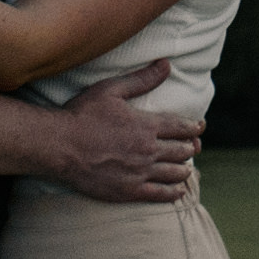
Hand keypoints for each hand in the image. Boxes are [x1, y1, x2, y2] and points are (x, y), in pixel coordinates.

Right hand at [46, 59, 202, 204]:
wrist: (59, 147)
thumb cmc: (82, 114)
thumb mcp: (112, 89)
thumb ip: (142, 79)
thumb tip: (166, 64)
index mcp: (146, 125)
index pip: (181, 127)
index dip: (193, 127)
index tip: (199, 127)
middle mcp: (148, 150)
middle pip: (181, 150)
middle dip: (190, 148)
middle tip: (194, 147)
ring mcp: (140, 172)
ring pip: (174, 173)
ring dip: (184, 169)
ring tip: (186, 168)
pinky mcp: (129, 191)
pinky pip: (160, 194)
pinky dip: (173, 193)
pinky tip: (178, 191)